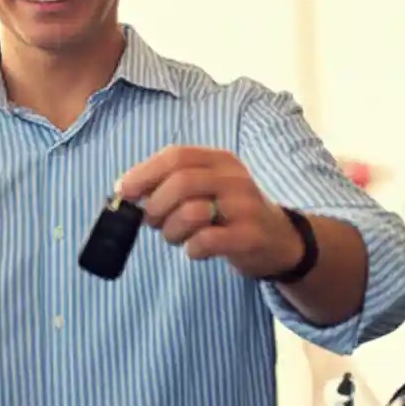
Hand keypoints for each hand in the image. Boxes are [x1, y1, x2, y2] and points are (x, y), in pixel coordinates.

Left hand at [117, 145, 303, 278]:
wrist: (280, 240)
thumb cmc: (231, 213)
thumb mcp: (208, 188)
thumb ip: (172, 184)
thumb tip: (126, 192)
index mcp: (220, 160)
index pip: (175, 155)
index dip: (144, 173)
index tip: (124, 192)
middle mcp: (234, 178)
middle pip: (180, 182)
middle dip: (155, 205)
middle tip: (152, 222)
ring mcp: (244, 206)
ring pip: (191, 211)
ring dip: (171, 230)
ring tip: (177, 237)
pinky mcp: (249, 236)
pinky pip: (206, 240)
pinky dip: (192, 249)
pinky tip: (197, 249)